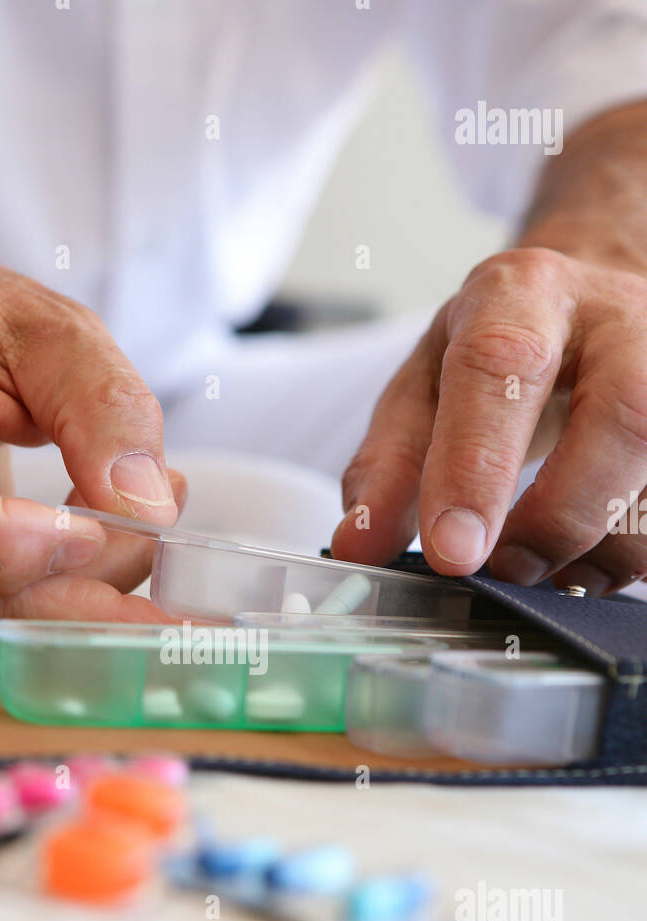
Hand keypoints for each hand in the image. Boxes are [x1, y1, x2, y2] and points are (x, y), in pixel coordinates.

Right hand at [0, 241, 179, 643]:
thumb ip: (106, 407)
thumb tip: (147, 508)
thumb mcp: (52, 329)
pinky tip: (93, 541)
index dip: (10, 541)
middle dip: (79, 588)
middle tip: (156, 545)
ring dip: (79, 592)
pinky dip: (56, 593)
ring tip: (136, 529)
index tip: (93, 528)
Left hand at [331, 247, 646, 595]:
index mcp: (525, 293)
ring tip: (541, 565)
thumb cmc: (504, 357)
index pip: (503, 365)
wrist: (592, 314)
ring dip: (597, 549)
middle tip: (506, 567)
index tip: (452, 552)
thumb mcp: (428, 388)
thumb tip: (361, 545)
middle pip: (623, 415)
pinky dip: (626, 558)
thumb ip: (390, 465)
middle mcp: (621, 318)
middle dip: (558, 517)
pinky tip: (585, 557)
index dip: (476, 467)